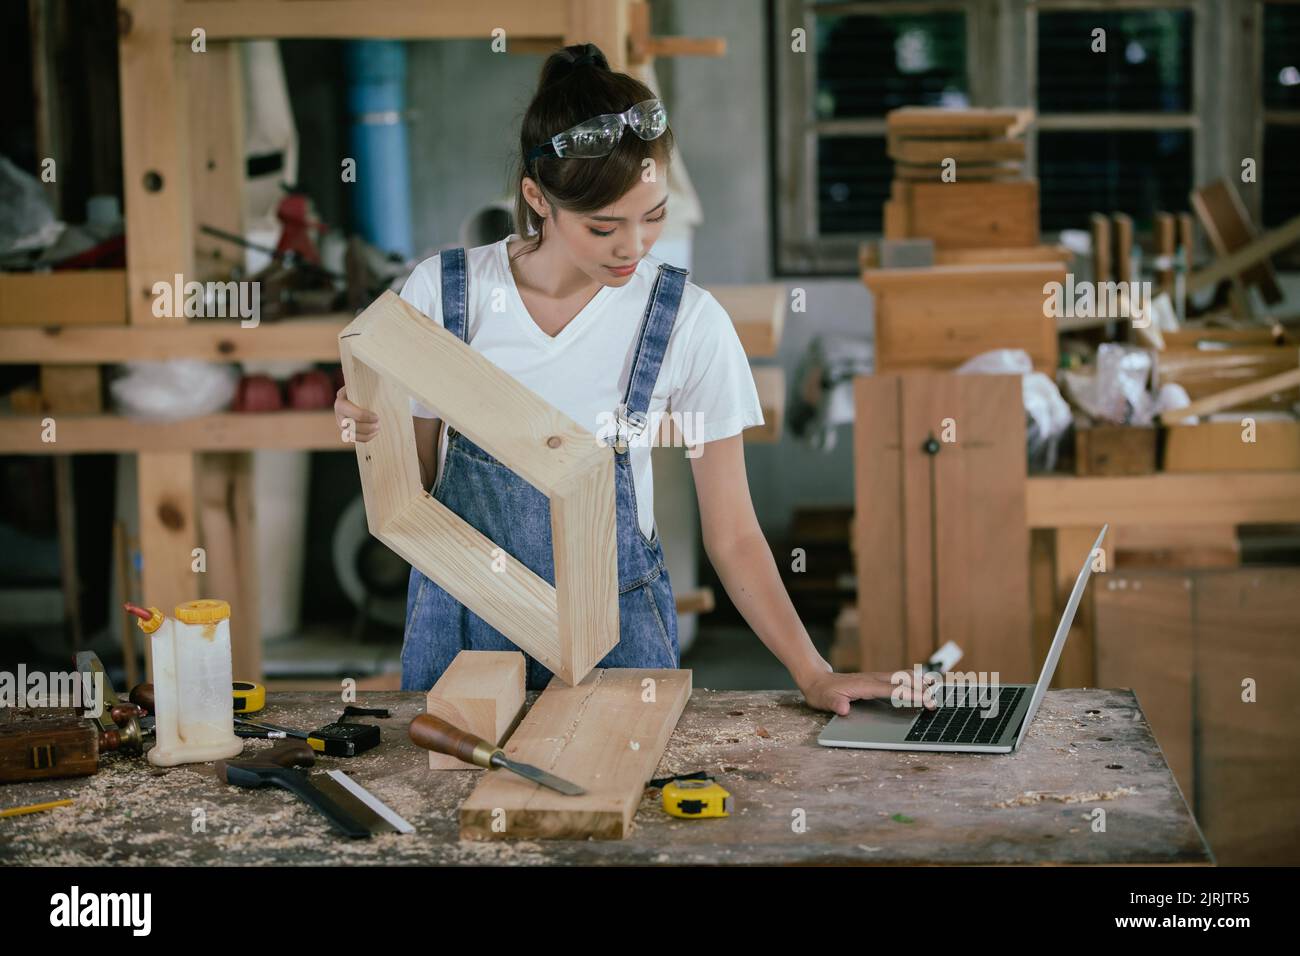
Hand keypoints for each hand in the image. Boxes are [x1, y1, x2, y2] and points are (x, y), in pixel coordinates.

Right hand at [334, 385, 379, 442]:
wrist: (354, 392)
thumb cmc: (360, 388)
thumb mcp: (360, 385)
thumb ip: (364, 387)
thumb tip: (378, 385)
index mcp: (341, 402)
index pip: (353, 413)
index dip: (366, 417)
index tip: (377, 417)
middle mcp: (339, 415)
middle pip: (351, 426)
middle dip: (367, 427)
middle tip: (379, 424)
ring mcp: (341, 424)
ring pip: (352, 435)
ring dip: (367, 434)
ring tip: (378, 429)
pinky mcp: (346, 431)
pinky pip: (354, 438)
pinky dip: (365, 438)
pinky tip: (374, 433)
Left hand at [799, 668, 938, 716]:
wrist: (817, 679)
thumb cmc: (821, 692)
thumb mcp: (823, 700)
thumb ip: (834, 704)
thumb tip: (843, 709)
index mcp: (865, 685)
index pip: (892, 690)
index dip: (909, 695)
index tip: (925, 700)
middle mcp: (873, 679)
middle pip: (901, 681)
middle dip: (920, 689)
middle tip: (936, 700)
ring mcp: (875, 678)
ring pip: (900, 677)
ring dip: (917, 681)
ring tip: (936, 685)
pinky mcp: (875, 680)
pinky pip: (896, 678)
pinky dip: (910, 679)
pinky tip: (920, 682)